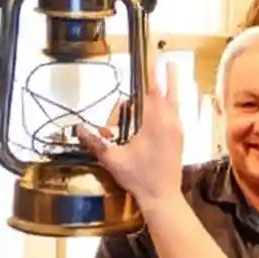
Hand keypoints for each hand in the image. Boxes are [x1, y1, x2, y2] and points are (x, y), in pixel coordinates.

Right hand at [77, 60, 183, 207]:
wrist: (162, 197)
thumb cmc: (139, 178)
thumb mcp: (113, 159)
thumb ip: (95, 142)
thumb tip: (78, 129)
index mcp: (155, 124)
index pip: (153, 92)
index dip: (153, 74)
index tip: (157, 60)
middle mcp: (170, 123)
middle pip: (169, 93)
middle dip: (167, 79)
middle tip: (170, 63)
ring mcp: (178, 131)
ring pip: (174, 104)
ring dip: (169, 92)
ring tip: (169, 80)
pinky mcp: (180, 139)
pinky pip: (175, 115)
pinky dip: (169, 107)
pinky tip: (162, 109)